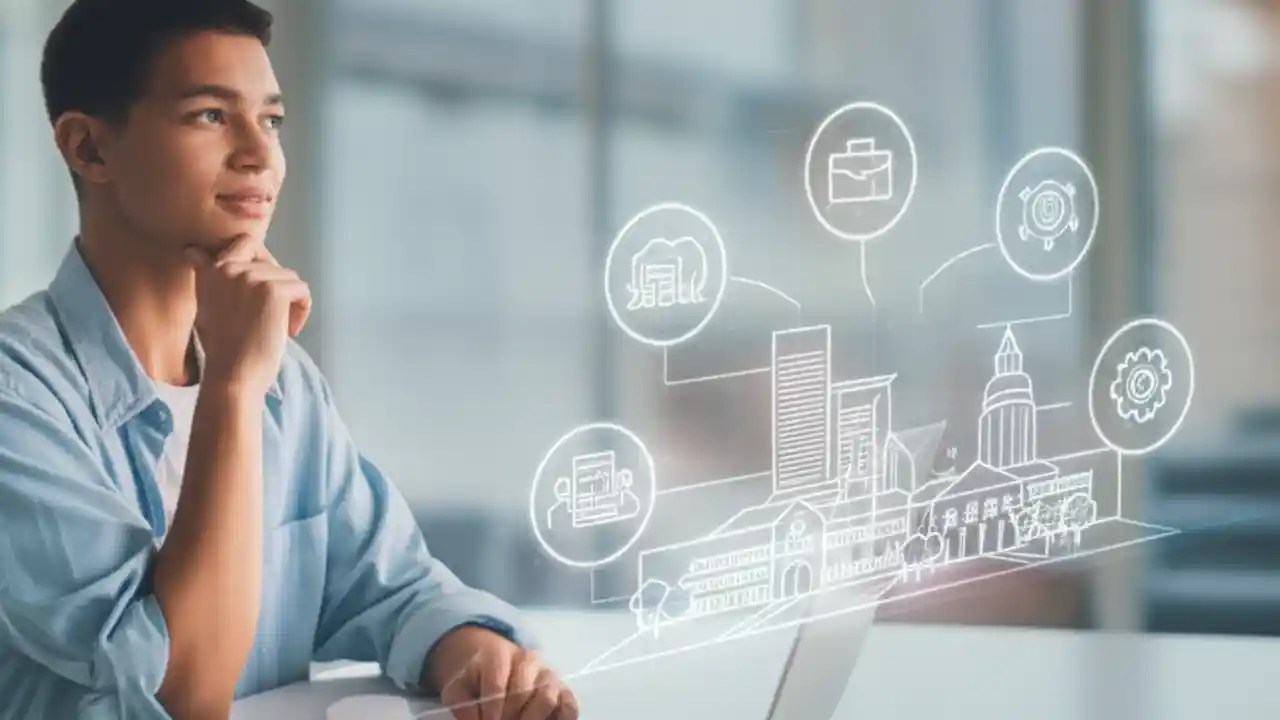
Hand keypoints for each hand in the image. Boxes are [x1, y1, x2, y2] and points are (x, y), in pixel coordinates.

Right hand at [183, 234, 311, 396]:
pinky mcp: (274, 290)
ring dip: (290, 302)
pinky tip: (289, 330)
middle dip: (276, 282)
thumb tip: (192, 251)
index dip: (257, 262)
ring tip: (278, 328)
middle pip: (269, 258)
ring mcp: (251, 277)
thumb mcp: (206, 306)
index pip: (242, 243)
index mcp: (210, 269)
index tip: (257, 291)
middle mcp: (227, 267)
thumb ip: (206, 277)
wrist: (232, 376)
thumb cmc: (223, 349)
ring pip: (288, 276)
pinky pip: (301, 289)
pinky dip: (302, 309)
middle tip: (272, 313)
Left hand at [427, 625, 578, 719]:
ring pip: (547, 696)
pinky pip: (570, 703)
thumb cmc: (475, 680)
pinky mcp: (562, 689)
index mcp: (499, 654)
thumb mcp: (458, 689)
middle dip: (509, 716)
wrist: (493, 664)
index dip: (491, 710)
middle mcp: (528, 659)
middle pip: (522, 691)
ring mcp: (547, 674)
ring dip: (532, 718)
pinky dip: (563, 717)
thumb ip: (462, 705)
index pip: (497, 683)